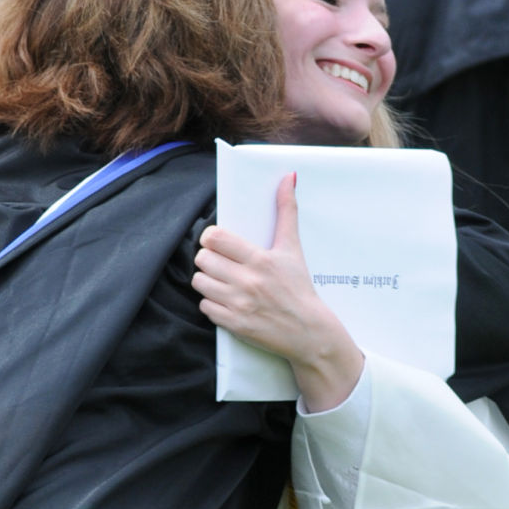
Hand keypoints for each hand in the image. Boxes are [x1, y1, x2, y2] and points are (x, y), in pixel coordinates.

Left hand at [192, 172, 364, 411]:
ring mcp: (239, 304)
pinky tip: (224, 300)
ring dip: (206, 281)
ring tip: (220, 281)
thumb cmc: (299, 288)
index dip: (211, 238)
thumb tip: (288, 178)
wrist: (308, 331)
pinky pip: (204, 307)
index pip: (215, 238)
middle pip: (202, 259)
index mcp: (260, 259)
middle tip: (218, 263)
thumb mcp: (293, 248)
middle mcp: (247, 281)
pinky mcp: (234, 324)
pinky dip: (211, 304)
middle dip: (207, 259)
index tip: (218, 244)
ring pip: (200, 283)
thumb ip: (287, 212)